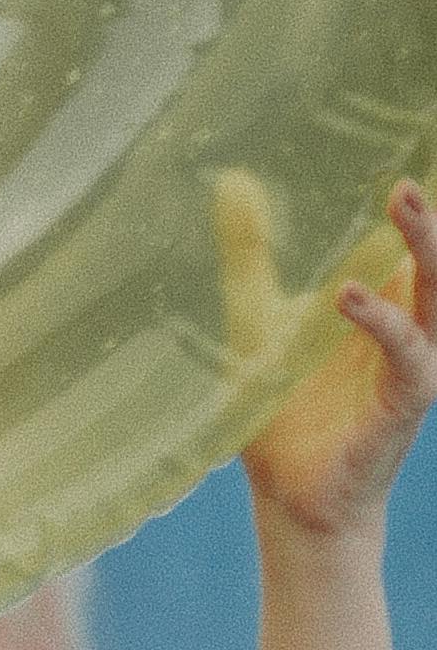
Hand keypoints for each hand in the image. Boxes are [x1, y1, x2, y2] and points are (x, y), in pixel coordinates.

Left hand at [223, 166, 433, 550]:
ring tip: (405, 203)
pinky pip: (407, 352)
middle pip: (431, 258)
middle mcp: (406, 325)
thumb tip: (234, 182)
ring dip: (426, 248)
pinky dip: (382, 321)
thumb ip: (251, 256)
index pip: (403, 238)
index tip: (397, 151)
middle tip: (407, 174)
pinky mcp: (405, 399)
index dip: (409, 203)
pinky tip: (350, 296)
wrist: (291, 498)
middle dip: (425, 216)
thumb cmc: (282, 413)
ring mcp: (412, 362)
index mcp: (380, 300)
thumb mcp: (256, 320)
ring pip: (436, 294)